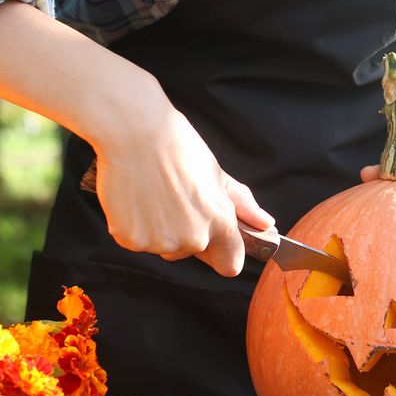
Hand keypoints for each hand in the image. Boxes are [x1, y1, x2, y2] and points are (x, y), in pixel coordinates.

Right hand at [93, 90, 273, 276]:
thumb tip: (265, 223)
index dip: (222, 253)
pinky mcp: (131, 239)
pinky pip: (134, 240)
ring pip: (160, 246)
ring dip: (156, 228)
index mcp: (219, 222)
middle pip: (189, 251)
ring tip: (152, 194)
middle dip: (184, 232)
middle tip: (172, 198)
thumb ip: (241, 205)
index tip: (215, 243)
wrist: (134, 131)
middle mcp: (192, 238)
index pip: (230, 264)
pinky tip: (134, 198)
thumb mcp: (216, 174)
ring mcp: (160, 242)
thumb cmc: (177, 146)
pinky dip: (132, 225)